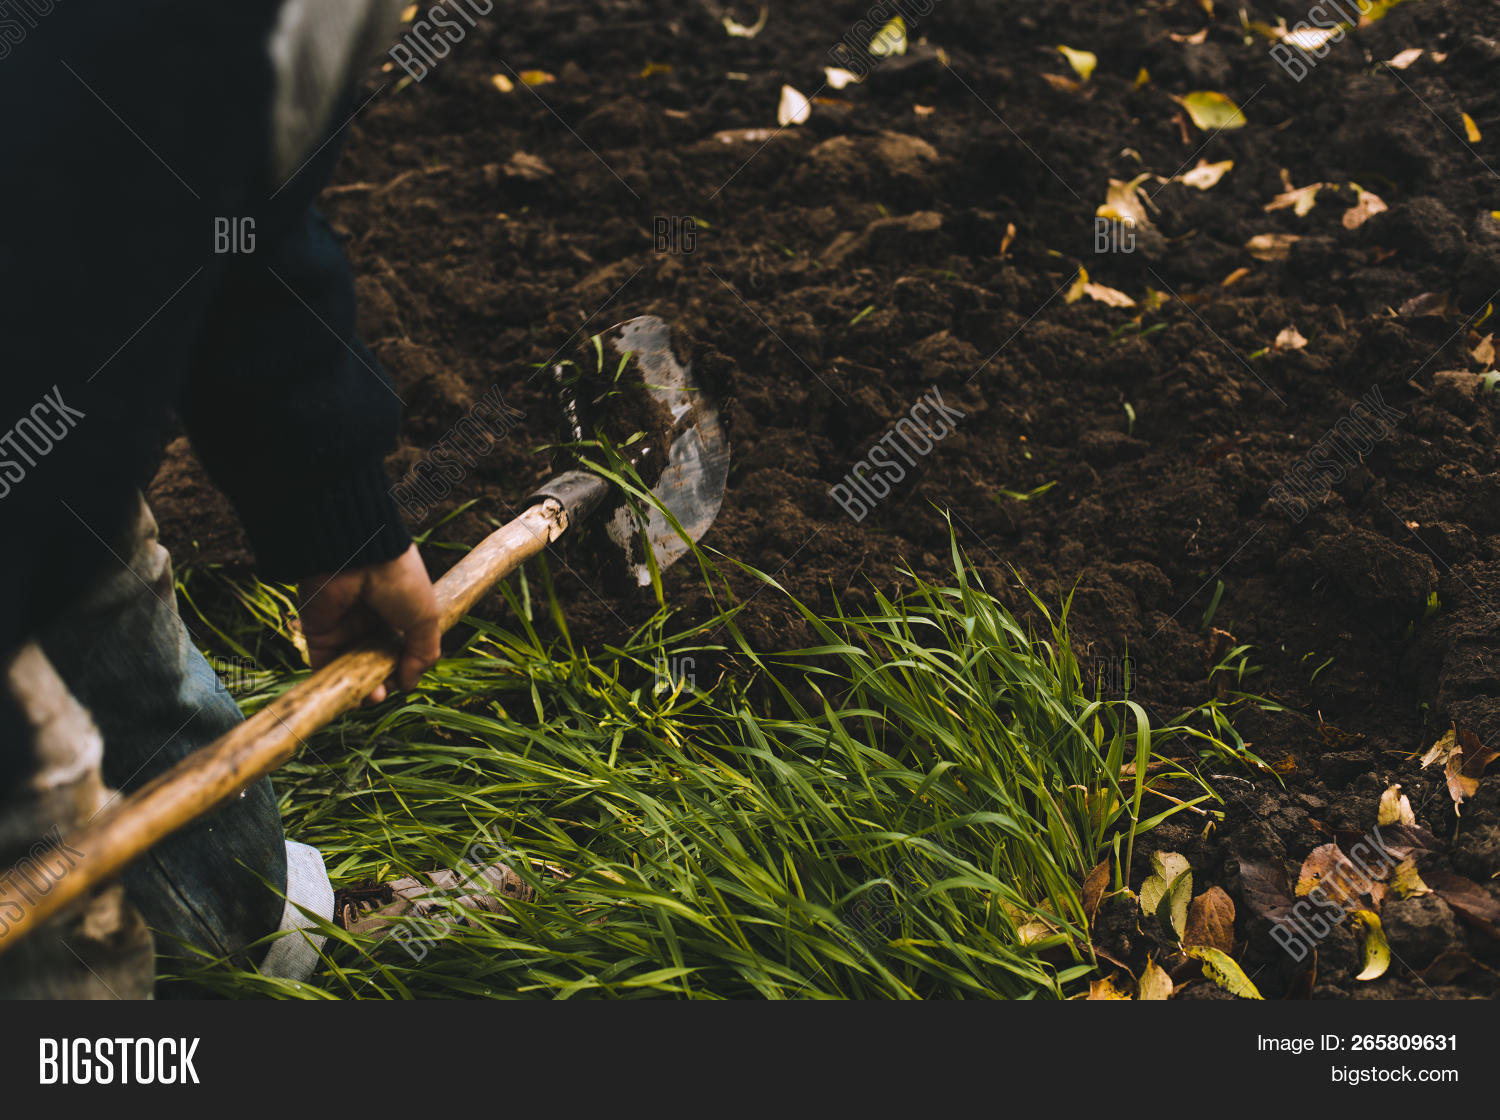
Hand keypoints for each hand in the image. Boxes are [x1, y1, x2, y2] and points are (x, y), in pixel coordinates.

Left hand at [296, 544, 440, 703]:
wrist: (359, 556)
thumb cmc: (399, 580)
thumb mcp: (426, 617)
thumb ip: (423, 654)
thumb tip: (409, 684)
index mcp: (398, 614)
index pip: (401, 651)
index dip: (404, 669)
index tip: (407, 677)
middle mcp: (370, 622)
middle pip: (376, 664)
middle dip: (383, 682)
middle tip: (386, 690)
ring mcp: (343, 629)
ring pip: (352, 669)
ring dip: (362, 689)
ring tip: (371, 697)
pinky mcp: (319, 634)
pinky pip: (325, 666)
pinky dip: (336, 684)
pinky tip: (351, 695)